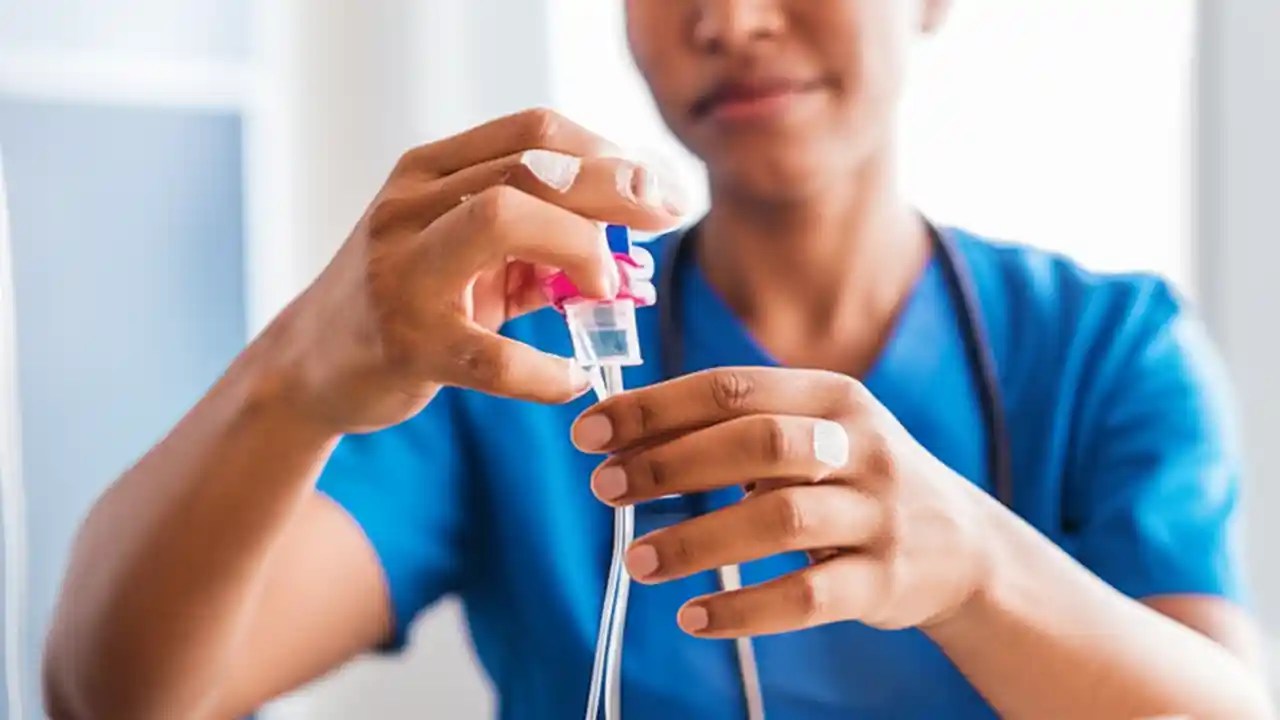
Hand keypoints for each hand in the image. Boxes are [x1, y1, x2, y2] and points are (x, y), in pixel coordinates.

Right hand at [261, 109, 684, 432]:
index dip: (606, 151)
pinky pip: (492, 355)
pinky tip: (573, 380)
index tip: (654, 183)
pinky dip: (547, 373)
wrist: (310, 366)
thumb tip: (627, 245)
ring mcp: (402, 271)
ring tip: (610, 287)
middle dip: (614, 186)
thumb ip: (537, 245)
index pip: (531, 132)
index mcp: (429, 173)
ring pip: (502, 220)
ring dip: (579, 248)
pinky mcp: (406, 344)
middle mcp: (410, 207)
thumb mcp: (465, 256)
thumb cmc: (407, 302)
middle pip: (529, 167)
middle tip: (664, 213)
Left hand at [570, 367, 996, 637]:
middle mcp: (858, 445)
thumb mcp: (814, 432)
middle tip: (606, 487)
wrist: (960, 545)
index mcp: (830, 396)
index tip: (590, 430)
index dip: (655, 408)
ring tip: (638, 561)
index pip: (730, 387)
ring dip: (699, 540)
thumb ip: (735, 428)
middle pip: (756, 442)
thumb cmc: (854, 478)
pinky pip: (809, 596)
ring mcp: (875, 513)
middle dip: (671, 464)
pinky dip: (746, 608)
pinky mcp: (883, 580)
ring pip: (781, 519)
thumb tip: (624, 436)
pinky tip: (694, 618)